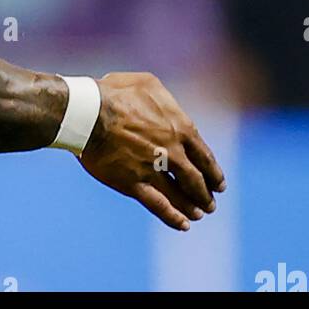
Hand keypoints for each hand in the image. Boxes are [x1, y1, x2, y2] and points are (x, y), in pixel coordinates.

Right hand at [80, 72, 226, 230]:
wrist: (89, 112)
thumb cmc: (115, 93)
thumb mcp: (147, 83)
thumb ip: (166, 100)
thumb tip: (172, 109)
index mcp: (179, 128)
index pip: (204, 156)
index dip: (214, 172)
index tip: (219, 184)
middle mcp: (173, 152)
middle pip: (196, 179)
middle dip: (205, 193)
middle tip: (211, 202)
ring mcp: (154, 169)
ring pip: (180, 195)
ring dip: (192, 206)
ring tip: (200, 214)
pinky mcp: (134, 184)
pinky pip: (159, 205)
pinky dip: (172, 217)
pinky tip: (183, 225)